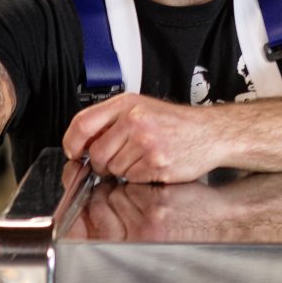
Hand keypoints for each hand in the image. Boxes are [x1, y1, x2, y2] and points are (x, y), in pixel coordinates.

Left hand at [62, 94, 222, 184]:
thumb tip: (81, 141)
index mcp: (127, 104)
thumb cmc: (175, 123)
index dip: (72, 141)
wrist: (209, 133)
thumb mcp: (140, 108)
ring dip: (121, 170)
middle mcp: (135, 120)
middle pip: (95, 152)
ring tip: (139, 159)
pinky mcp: (156, 163)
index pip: (83, 123)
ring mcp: (146, 142)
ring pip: (112, 168)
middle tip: (115, 159)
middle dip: (101, 162)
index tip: (73, 151)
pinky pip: (131, 178)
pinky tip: (150, 165)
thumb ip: (111, 120)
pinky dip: (137, 177)